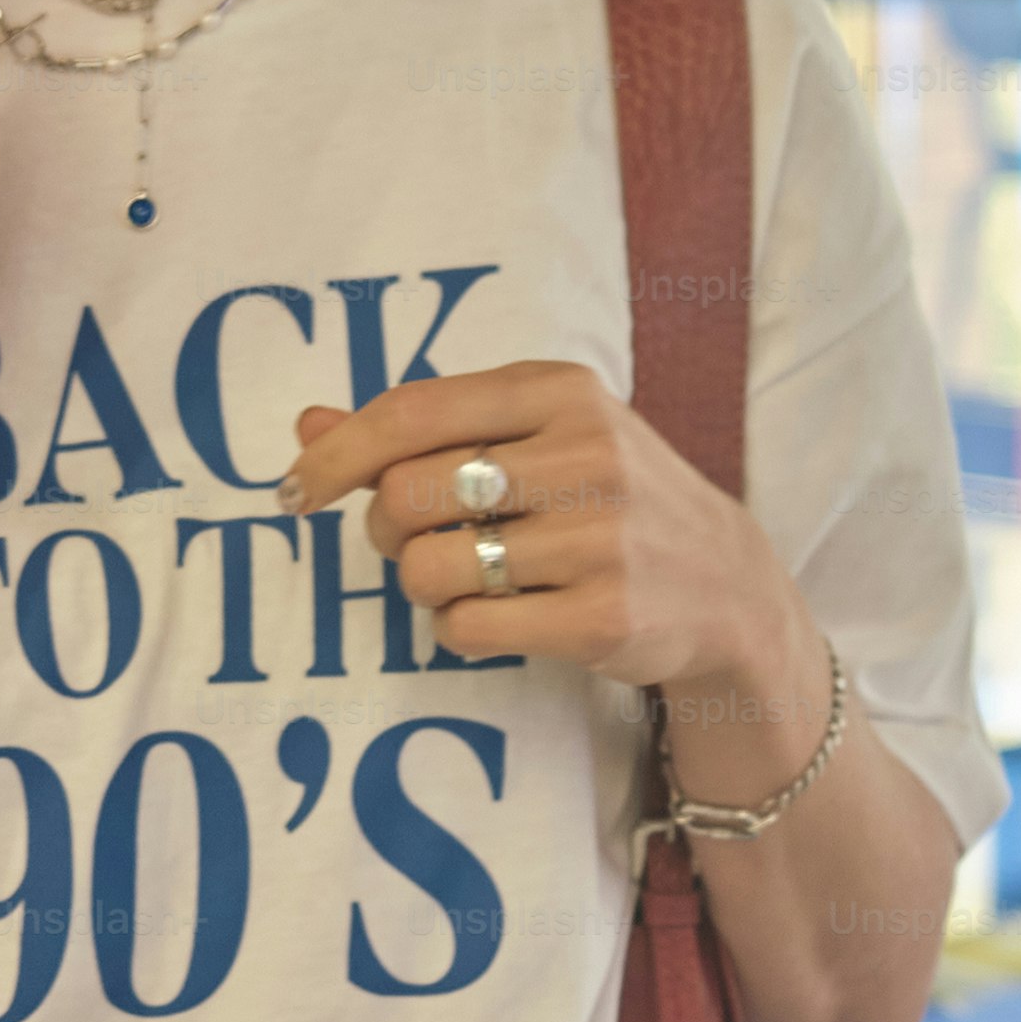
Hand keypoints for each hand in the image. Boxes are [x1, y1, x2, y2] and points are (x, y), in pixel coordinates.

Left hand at [274, 360, 795, 692]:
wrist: (724, 582)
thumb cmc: (605, 495)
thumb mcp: (532, 433)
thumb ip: (421, 427)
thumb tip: (306, 424)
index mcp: (558, 391)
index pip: (410, 413)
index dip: (335, 454)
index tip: (296, 490)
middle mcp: (583, 455)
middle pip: (405, 496)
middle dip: (384, 529)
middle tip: (412, 539)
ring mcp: (598, 539)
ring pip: (428, 568)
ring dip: (424, 583)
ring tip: (469, 577)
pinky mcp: (602, 618)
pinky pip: (465, 629)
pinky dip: (458, 628)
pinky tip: (499, 613)